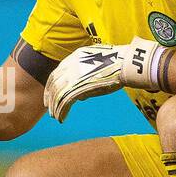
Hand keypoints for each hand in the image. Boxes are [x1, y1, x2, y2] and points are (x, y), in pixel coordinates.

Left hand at [43, 37, 163, 121]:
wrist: (126, 62)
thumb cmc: (118, 64)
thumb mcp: (97, 65)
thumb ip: (85, 77)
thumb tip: (79, 96)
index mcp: (74, 57)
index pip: (56, 73)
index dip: (51, 86)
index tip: (50, 96)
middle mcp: (70, 65)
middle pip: (54, 83)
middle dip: (50, 98)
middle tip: (50, 110)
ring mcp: (74, 75)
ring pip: (57, 94)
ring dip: (55, 107)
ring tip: (56, 117)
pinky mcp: (79, 86)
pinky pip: (64, 101)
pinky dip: (62, 111)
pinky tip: (62, 118)